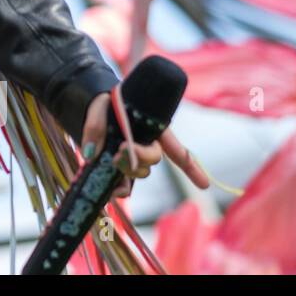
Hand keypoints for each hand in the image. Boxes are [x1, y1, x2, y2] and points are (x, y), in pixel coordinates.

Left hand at [79, 91, 209, 198]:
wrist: (90, 107)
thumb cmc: (103, 105)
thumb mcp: (99, 107)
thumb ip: (95, 127)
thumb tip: (91, 154)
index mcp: (153, 128)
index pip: (176, 148)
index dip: (191, 167)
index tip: (204, 185)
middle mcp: (147, 144)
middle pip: (152, 159)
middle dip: (139, 158)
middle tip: (120, 151)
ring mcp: (134, 158)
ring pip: (139, 171)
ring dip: (128, 169)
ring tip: (112, 160)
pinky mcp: (119, 167)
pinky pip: (126, 184)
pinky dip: (120, 189)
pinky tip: (113, 190)